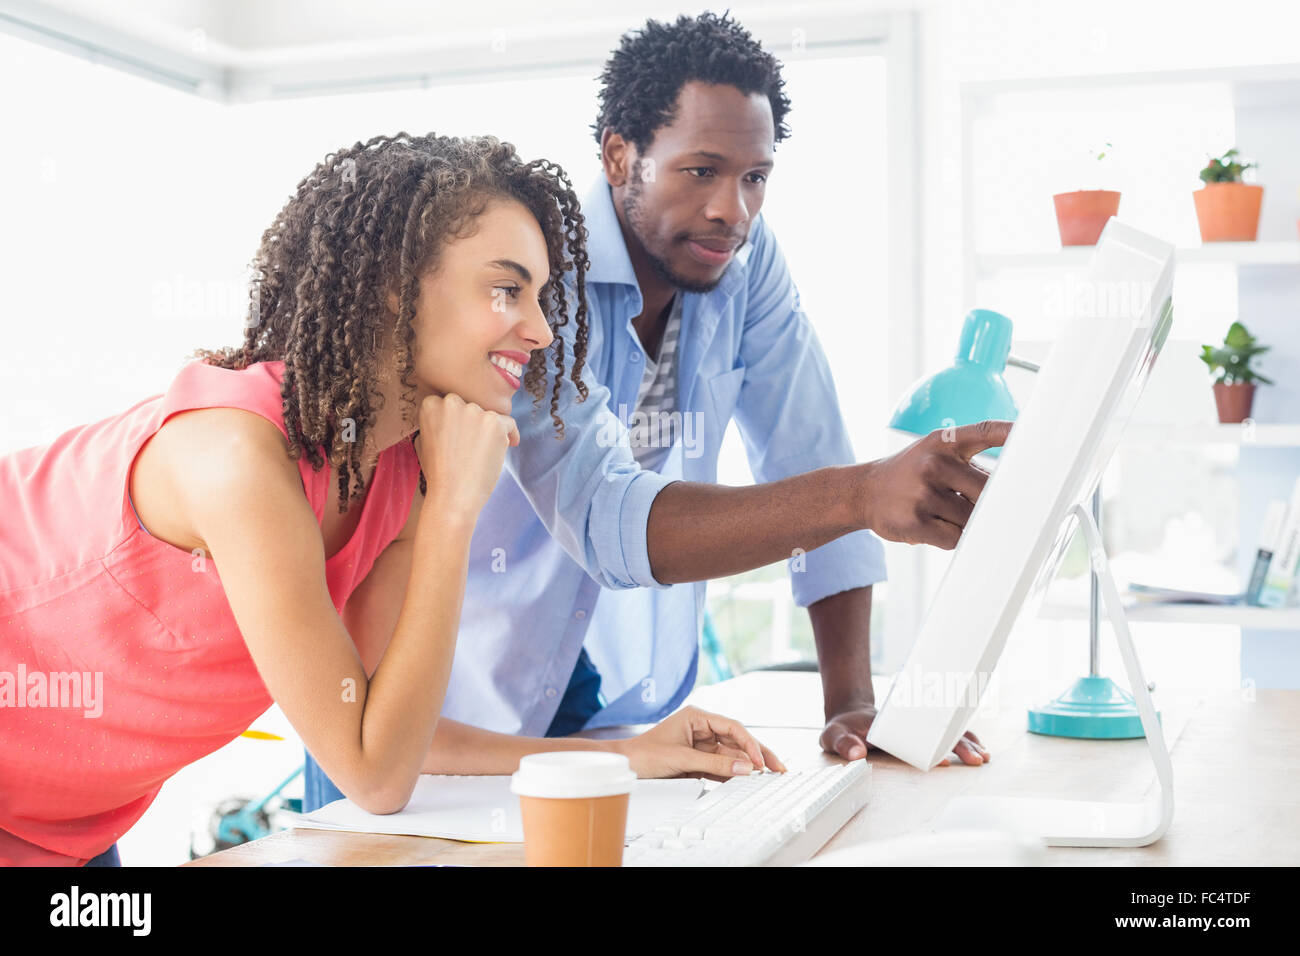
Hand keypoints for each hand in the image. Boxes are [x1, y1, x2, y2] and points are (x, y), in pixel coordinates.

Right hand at [412, 393, 518, 518]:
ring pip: (490, 416)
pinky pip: (509, 423)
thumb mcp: (425, 441)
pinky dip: (511, 435)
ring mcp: (474, 411)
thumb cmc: (439, 474)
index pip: (451, 403)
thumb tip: (452, 415)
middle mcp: (451, 402)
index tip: (461, 435)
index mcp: (431, 404)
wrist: (452, 496)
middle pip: (471, 407)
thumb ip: (437, 422)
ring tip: (482, 454)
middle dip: (474, 424)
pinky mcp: (494, 423)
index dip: (459, 421)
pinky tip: (508, 446)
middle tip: (472, 446)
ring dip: (490, 432)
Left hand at [613, 706, 787, 778]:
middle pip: (737, 740)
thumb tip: (743, 769)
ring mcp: (701, 744)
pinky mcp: (698, 760)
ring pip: (731, 755)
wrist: (625, 765)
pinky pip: (720, 766)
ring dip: (746, 766)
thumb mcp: (682, 759)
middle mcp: (702, 728)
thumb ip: (714, 765)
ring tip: (768, 776)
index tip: (759, 761)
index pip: (732, 728)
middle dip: (757, 753)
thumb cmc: (645, 754)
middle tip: (778, 767)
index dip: (749, 744)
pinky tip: (746, 780)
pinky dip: (733, 774)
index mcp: (698, 716)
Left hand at [821, 705, 989, 765]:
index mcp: (893, 724)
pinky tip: (978, 750)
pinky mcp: (920, 732)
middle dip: (960, 744)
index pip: (917, 733)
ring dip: (967, 742)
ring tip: (984, 756)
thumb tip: (856, 753)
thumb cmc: (842, 728)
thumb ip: (842, 743)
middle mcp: (909, 723)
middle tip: (976, 759)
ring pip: (947, 732)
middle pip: (939, 731)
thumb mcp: (834, 735)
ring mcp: (917, 727)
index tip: (943, 759)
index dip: (932, 744)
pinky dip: (963, 740)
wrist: (848, 715)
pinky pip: (946, 734)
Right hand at [861, 419, 1013, 549]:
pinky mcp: (916, 522)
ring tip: (943, 513)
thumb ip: (969, 463)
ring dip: (966, 522)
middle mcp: (934, 464)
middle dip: (986, 502)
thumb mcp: (934, 452)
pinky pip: (955, 538)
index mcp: (943, 442)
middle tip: (979, 505)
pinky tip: (935, 526)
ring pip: (972, 518)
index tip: (1035, 433)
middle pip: (986, 490)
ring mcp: (924, 494)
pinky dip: (952, 536)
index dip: (1012, 432)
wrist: (864, 491)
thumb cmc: (910, 473)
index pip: (985, 430)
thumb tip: (1012, 489)